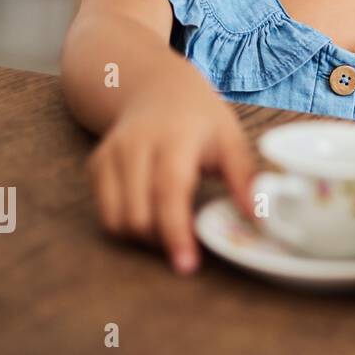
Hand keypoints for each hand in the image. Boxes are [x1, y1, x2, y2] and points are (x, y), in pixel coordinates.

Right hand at [88, 82, 255, 273]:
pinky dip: (127, 225)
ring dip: (143, 237)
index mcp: (174, 137)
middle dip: (162, 240)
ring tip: (170, 227)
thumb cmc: (201, 119)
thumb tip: (258, 219)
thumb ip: (244, 178)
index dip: (176, 233)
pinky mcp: (96, 165)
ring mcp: (110, 154)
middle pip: (139, 214)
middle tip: (188, 242)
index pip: (168, 192)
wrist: (158, 89)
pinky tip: (152, 213)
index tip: (187, 265)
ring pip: (117, 220)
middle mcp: (135, 145)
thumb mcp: (231, 139)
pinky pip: (105, 213)